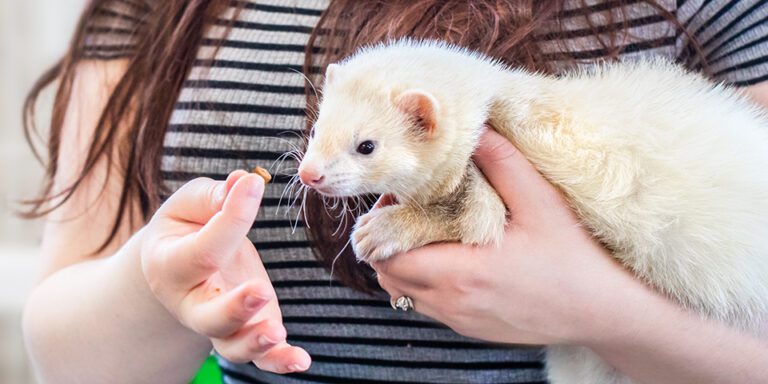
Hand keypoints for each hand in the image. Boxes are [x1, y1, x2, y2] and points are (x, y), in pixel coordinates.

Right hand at [140, 171, 310, 372]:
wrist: (177, 262)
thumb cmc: (187, 226)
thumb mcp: (191, 204)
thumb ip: (216, 196)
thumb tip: (246, 183)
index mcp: (171, 265)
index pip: (204, 247)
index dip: (230, 217)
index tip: (251, 185)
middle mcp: (192, 302)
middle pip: (208, 317)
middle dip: (234, 308)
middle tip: (259, 290)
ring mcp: (222, 323)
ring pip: (233, 347)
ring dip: (256, 343)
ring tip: (277, 333)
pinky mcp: (249, 329)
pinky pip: (260, 356)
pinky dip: (279, 361)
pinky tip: (301, 360)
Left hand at [372, 129, 635, 345]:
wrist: (602, 312)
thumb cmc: (574, 258)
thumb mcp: (541, 203)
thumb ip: (503, 164)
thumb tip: (474, 130)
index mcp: (462, 273)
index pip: (389, 257)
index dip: (381, 227)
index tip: (399, 201)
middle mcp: (452, 303)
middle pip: (388, 276)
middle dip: (386, 242)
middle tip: (408, 212)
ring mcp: (460, 320)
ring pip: (403, 293)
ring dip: (404, 263)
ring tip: (428, 233)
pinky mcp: (470, 328)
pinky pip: (426, 306)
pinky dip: (422, 282)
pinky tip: (450, 258)